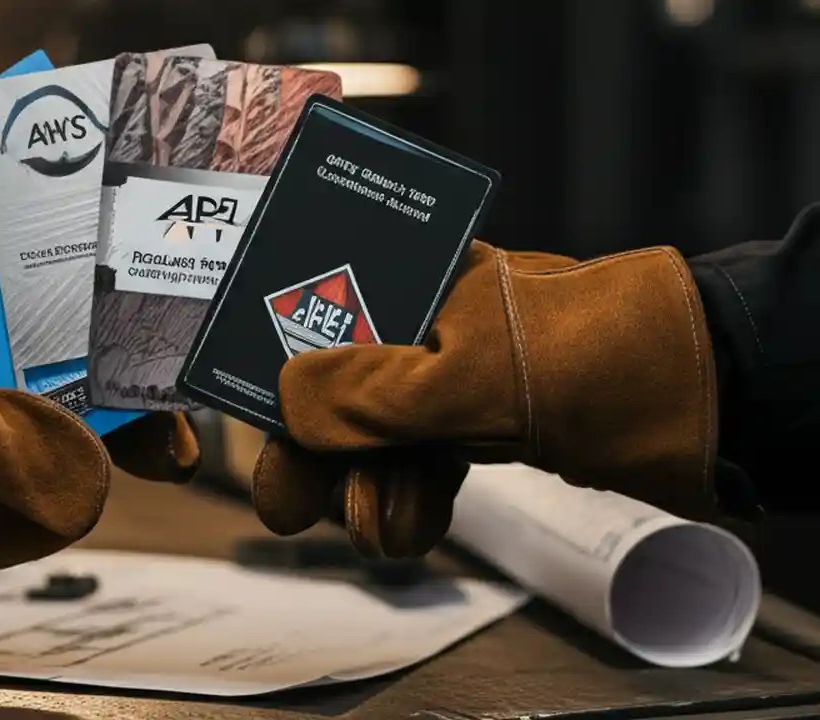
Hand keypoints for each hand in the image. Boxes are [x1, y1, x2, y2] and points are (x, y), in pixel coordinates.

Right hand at [250, 240, 719, 556]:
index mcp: (418, 276)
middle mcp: (427, 317)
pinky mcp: (486, 418)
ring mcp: (458, 370)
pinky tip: (411, 530)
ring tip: (378, 531)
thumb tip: (288, 401)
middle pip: (341, 386)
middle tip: (295, 509)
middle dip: (320, 454)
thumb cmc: (591, 361)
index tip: (265, 441)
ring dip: (368, 488)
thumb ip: (374, 395)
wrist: (705, 393)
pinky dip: (411, 496)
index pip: (319, 318)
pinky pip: (424, 459)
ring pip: (381, 434)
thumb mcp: (470, 379)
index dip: (282, 380)